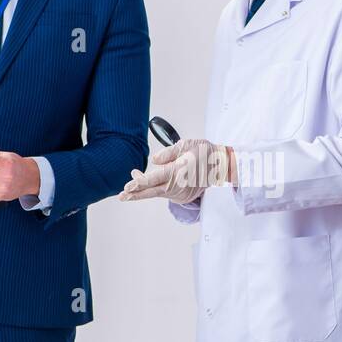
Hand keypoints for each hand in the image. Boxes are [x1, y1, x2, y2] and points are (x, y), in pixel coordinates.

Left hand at [118, 137, 232, 204]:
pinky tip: (147, 182)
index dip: (140, 183)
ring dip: (144, 188)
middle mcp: (178, 184)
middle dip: (136, 194)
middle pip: (152, 192)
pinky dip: (154, 188)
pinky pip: (164, 192)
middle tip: (122, 196)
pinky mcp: (181, 196)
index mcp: (178, 171)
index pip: (155, 179)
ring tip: (132, 180)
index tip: (127, 186)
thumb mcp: (186, 145)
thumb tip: (153, 160)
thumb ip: (168, 153)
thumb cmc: (203, 152)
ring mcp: (180, 192)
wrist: (220, 166)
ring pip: (157, 192)